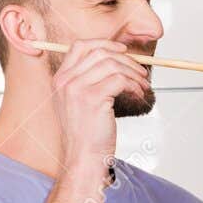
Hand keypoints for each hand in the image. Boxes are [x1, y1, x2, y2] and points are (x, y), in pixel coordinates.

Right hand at [48, 39, 151, 174]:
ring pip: (112, 64)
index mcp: (60, 79)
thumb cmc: (87, 135)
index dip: (104, 44)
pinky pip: (120, 80)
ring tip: (143, 85)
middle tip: (140, 71)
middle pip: (99, 52)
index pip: (80, 46)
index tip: (122, 50)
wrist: (83, 158)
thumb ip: (88, 81)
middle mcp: (65, 81)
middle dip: (126, 59)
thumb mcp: (80, 103)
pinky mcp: (92, 98)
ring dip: (133, 72)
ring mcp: (77, 89)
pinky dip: (134, 85)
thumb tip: (116, 62)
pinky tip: (139, 94)